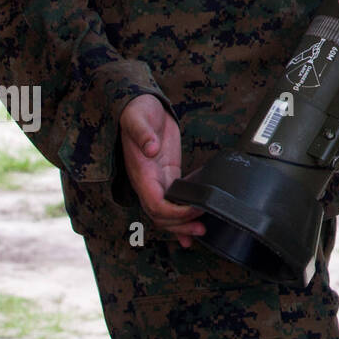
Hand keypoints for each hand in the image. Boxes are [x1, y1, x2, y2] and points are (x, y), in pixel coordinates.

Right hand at [119, 94, 203, 247]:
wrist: (140, 106)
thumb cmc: (137, 112)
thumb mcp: (138, 117)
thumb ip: (142, 132)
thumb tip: (150, 148)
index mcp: (141, 173)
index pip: (155, 203)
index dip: (174, 212)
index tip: (194, 209)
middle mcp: (147, 182)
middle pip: (161, 216)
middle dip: (180, 225)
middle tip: (201, 229)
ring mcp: (157, 180)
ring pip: (167, 213)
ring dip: (182, 225)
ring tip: (201, 232)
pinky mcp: (167, 175)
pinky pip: (173, 201)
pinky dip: (182, 215)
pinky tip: (194, 223)